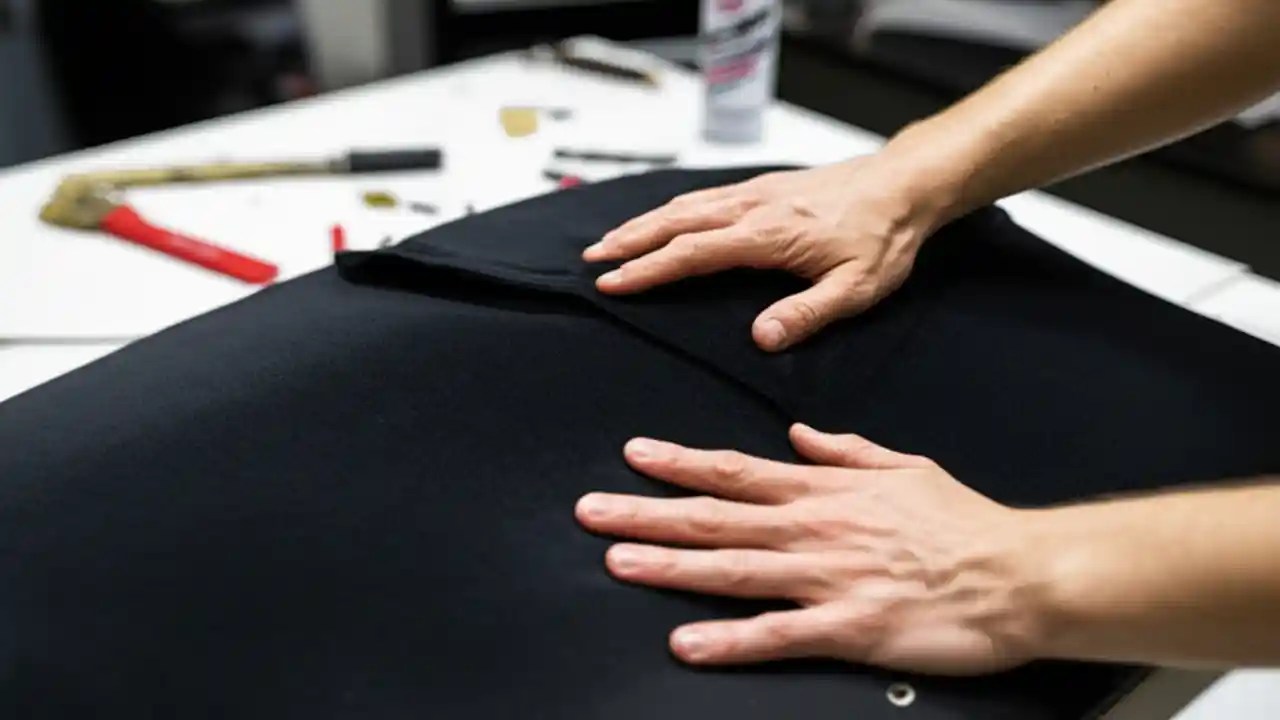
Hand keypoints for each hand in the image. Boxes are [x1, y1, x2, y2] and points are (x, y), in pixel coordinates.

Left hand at [575, 425, 1045, 674]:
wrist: (1019, 571)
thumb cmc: (963, 522)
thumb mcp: (902, 467)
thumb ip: (844, 452)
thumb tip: (799, 437)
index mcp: (825, 491)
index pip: (736, 471)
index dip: (680, 462)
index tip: (634, 454)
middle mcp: (814, 529)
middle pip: (717, 517)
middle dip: (648, 511)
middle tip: (590, 510)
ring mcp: (828, 577)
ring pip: (733, 569)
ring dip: (671, 565)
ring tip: (618, 561)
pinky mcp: (849, 627)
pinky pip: (778, 634)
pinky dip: (730, 640)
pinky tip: (686, 644)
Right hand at [583, 159, 942, 350]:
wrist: (905, 184)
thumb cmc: (884, 238)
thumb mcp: (857, 288)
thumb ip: (808, 314)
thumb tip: (761, 340)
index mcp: (767, 236)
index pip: (692, 253)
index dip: (648, 269)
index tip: (613, 282)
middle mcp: (752, 208)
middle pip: (675, 223)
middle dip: (629, 241)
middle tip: (591, 259)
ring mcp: (755, 193)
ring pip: (685, 205)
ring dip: (644, 223)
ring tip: (610, 240)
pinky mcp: (763, 187)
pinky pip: (704, 195)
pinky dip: (671, 208)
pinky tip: (662, 217)